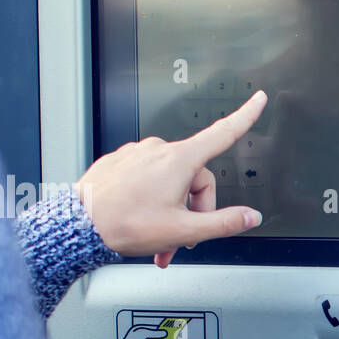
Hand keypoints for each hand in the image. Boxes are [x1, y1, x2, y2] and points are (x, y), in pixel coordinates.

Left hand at [75, 92, 267, 267]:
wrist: (80, 225)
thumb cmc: (125, 224)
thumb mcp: (183, 230)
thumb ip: (223, 223)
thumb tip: (250, 216)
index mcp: (179, 161)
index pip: (223, 134)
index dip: (246, 116)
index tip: (258, 99)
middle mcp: (159, 150)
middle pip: (196, 178)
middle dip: (195, 210)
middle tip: (183, 239)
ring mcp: (138, 154)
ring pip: (171, 182)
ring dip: (172, 212)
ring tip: (159, 239)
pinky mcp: (121, 162)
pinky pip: (148, 180)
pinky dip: (151, 203)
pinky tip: (142, 221)